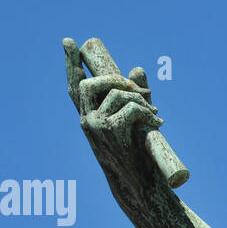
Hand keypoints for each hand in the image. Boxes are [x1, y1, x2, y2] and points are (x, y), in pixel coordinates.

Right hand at [63, 38, 162, 190]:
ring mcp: (94, 126)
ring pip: (117, 95)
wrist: (141, 187)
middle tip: (141, 92)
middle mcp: (86, 121)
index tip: (68, 41)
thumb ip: (136, 97)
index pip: (74, 87)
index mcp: (90, 118)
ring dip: (141, 101)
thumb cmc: (138, 157)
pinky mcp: (108, 131)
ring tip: (155, 116)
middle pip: (90, 84)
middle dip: (117, 80)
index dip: (71, 64)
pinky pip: (130, 108)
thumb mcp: (136, 124)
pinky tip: (157, 125)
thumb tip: (138, 67)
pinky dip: (147, 113)